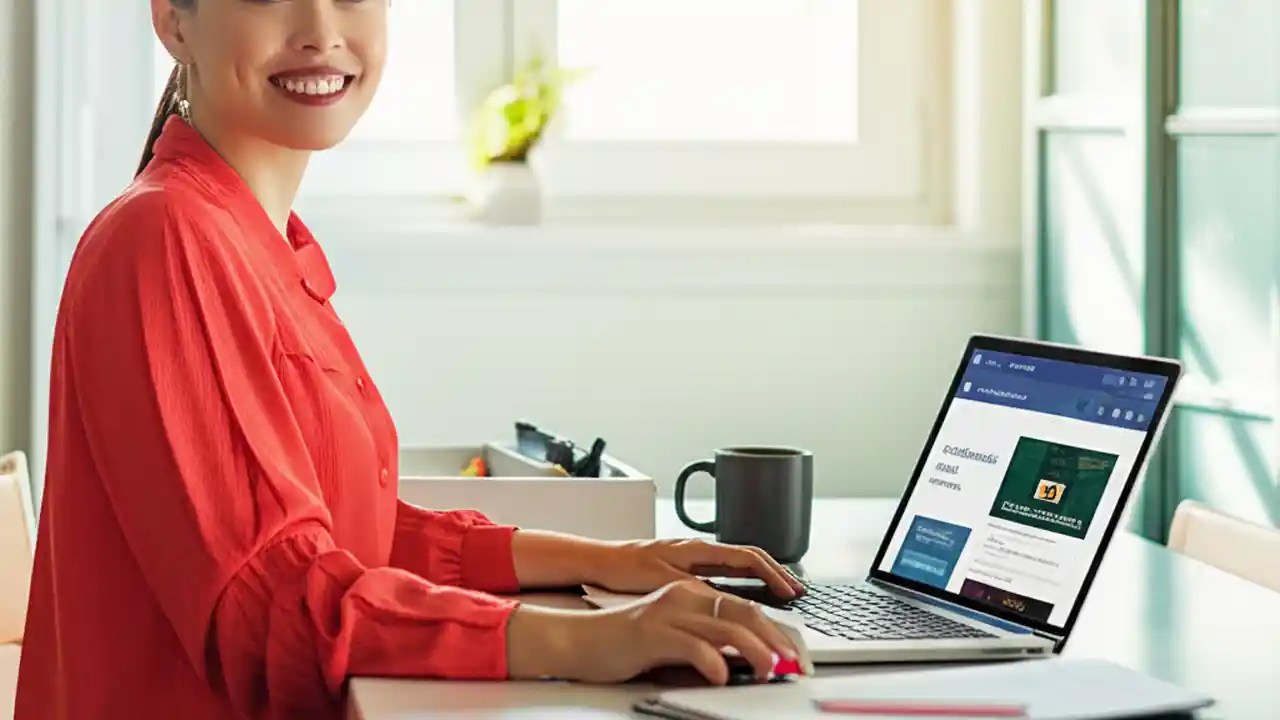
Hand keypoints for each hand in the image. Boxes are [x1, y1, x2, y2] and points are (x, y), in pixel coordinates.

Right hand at [507, 579, 800, 684]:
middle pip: (745, 611)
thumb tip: (746, 664)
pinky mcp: (652, 631)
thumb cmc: (626, 645)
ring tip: (768, 671)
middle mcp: (685, 595)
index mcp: (693, 594)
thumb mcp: (675, 640)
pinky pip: (692, 645)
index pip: (747, 607)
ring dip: (755, 650)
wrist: (579, 641)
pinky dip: (712, 661)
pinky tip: (722, 676)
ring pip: (727, 626)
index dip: (777, 630)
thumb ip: (707, 644)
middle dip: (776, 639)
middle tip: (793, 664)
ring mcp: (669, 611)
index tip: (796, 655)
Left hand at [588, 538, 804, 598]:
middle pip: (749, 557)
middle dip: (776, 572)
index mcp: (698, 549)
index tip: (788, 590)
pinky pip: (726, 571)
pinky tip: (750, 593)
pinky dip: (745, 580)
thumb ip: (693, 586)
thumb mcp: (662, 580)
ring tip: (782, 591)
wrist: (602, 561)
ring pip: (739, 564)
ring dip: (763, 576)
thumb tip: (721, 597)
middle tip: (796, 590)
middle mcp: (701, 550)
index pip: (746, 557)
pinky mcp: (688, 566)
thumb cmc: (626, 567)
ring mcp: (696, 557)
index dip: (772, 573)